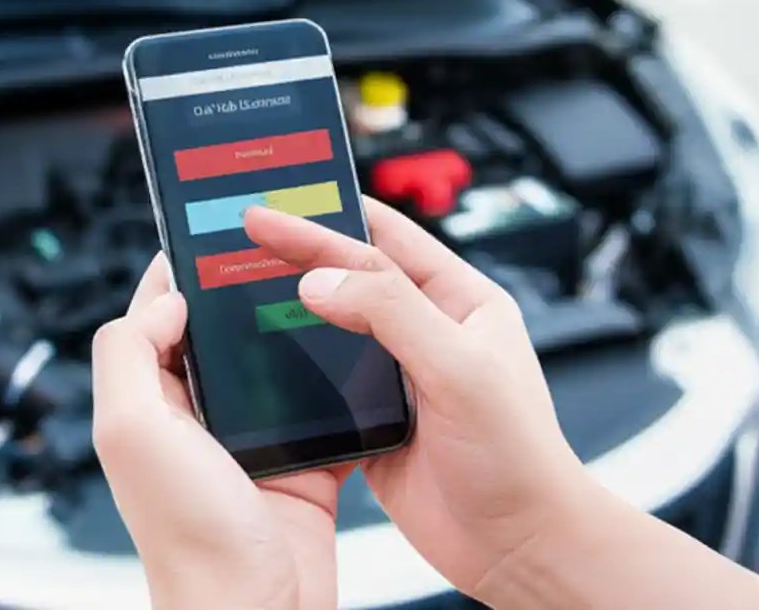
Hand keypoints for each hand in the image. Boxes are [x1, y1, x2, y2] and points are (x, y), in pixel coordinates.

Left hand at [92, 254, 352, 609]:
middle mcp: (193, 417)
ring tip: (324, 283)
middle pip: (217, 330)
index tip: (213, 230)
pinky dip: (334, 378)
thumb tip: (167, 299)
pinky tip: (354, 351)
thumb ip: (130, 353)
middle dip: (243, 288)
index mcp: (149, 403)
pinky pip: (317, 404)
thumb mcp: (134, 431)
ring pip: (269, 361)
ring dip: (292, 326)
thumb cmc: (191, 537)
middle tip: (281, 245)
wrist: (259, 609)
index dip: (180, 268)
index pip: (156, 312)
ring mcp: (247, 438)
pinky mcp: (297, 461)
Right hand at [244, 198, 591, 601]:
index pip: (383, 241)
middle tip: (243, 238)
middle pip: (352, 278)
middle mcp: (429, 331)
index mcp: (461, 301)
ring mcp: (400, 377)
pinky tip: (258, 356)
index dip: (324, 221)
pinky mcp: (375, 421)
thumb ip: (391, 313)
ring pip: (332, 328)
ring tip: (237, 287)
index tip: (270, 211)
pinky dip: (291, 368)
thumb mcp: (459, 368)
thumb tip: (321, 279)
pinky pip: (325, 383)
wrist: (519, 547)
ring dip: (289, 310)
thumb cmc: (520, 458)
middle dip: (299, 255)